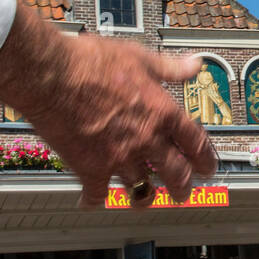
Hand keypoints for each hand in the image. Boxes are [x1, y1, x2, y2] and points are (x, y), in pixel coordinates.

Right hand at [0, 5, 215, 209]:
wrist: (51, 74)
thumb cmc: (91, 62)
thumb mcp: (139, 57)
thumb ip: (169, 68)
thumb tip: (194, 65)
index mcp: (161, 112)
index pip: (195, 142)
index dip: (206, 158)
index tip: (208, 166)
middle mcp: (145, 139)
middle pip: (175, 174)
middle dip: (183, 186)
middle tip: (183, 192)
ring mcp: (119, 158)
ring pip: (141, 189)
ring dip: (144, 197)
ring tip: (144, 200)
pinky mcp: (90, 169)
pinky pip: (97, 194)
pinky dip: (94, 201)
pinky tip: (90, 201)